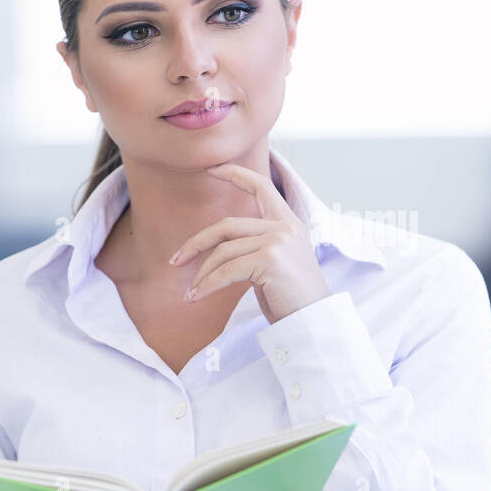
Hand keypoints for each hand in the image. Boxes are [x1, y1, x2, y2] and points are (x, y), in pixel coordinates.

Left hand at [169, 161, 330, 324]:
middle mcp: (285, 227)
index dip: (235, 174)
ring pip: (224, 252)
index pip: (261, 187)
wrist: (314, 321)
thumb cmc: (292, 299)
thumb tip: (216, 250)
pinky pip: (227, 271)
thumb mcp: (276, 263)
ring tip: (192, 293)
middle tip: (176, 261)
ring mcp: (279, 240)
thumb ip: (255, 247)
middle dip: (196, 243)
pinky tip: (197, 298)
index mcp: (289, 223)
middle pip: (226, 227)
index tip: (212, 169)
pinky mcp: (270, 259)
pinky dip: (207, 285)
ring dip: (203, 274)